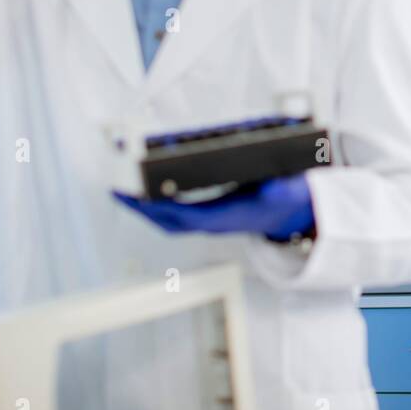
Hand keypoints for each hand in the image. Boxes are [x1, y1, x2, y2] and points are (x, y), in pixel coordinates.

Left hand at [114, 175, 315, 241]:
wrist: (294, 212)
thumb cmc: (288, 198)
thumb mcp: (289, 189)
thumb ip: (280, 189)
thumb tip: (271, 188)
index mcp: (227, 217)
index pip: (183, 215)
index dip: (157, 206)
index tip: (136, 193)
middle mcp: (213, 222)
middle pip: (166, 220)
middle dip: (140, 206)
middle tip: (116, 187)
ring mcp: (209, 221)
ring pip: (168, 219)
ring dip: (144, 206)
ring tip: (124, 188)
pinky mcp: (207, 215)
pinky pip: (174, 213)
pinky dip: (157, 203)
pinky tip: (148, 190)